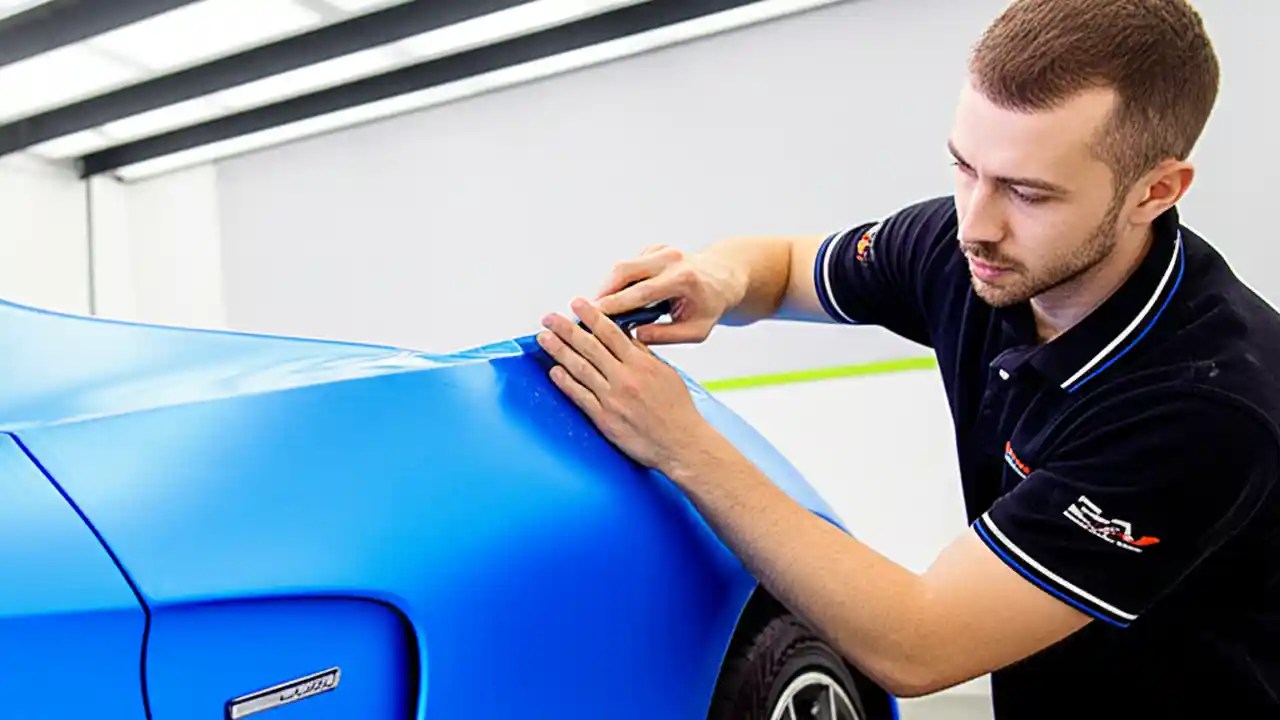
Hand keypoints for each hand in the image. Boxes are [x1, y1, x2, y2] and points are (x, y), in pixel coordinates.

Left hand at [538, 296, 712, 472]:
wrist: (681, 443)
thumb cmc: (678, 411)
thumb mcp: (667, 374)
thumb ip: (643, 355)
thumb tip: (625, 338)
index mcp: (641, 364)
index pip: (610, 333)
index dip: (591, 316)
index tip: (577, 305)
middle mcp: (624, 378)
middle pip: (589, 347)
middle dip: (566, 329)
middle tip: (550, 318)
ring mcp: (612, 399)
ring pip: (580, 368)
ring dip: (559, 351)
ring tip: (544, 338)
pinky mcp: (604, 418)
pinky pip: (580, 396)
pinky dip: (565, 382)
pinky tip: (554, 371)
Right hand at [594, 245, 744, 344]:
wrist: (724, 278)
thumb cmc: (710, 307)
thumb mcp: (696, 331)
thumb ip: (666, 336)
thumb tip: (634, 336)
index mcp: (683, 279)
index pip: (642, 292)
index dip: (615, 303)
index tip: (594, 314)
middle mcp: (671, 259)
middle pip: (625, 271)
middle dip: (602, 291)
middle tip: (585, 310)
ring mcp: (662, 251)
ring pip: (623, 266)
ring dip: (607, 286)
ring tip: (595, 307)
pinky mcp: (655, 249)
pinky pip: (630, 265)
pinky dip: (618, 281)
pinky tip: (614, 298)